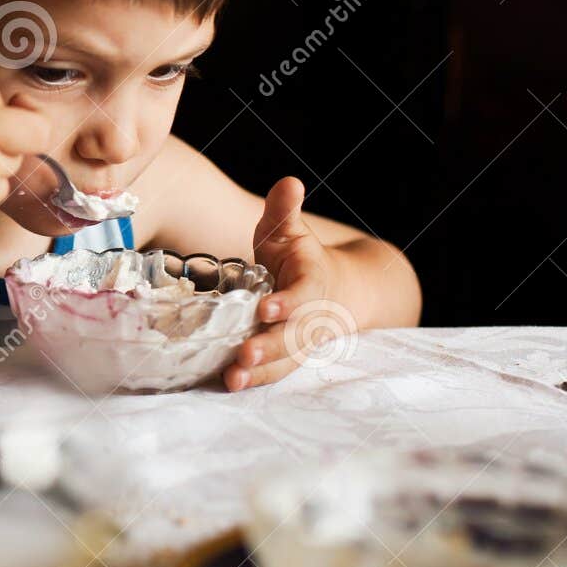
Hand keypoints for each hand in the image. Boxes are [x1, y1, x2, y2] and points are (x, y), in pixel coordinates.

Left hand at [225, 176, 351, 390]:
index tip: (266, 308)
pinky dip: (256, 380)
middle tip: (245, 354)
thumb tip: (289, 182)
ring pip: (286, 360)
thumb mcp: (290, 231)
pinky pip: (276, 372)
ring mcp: (301, 341)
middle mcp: (310, 316)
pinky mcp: (288, 358)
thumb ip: (285, 211)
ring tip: (234, 378)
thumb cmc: (299, 258)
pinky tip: (230, 384)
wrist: (336, 292)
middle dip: (270, 346)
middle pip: (294, 336)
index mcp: (312, 282)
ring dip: (261, 371)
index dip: (288, 302)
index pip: (304, 294)